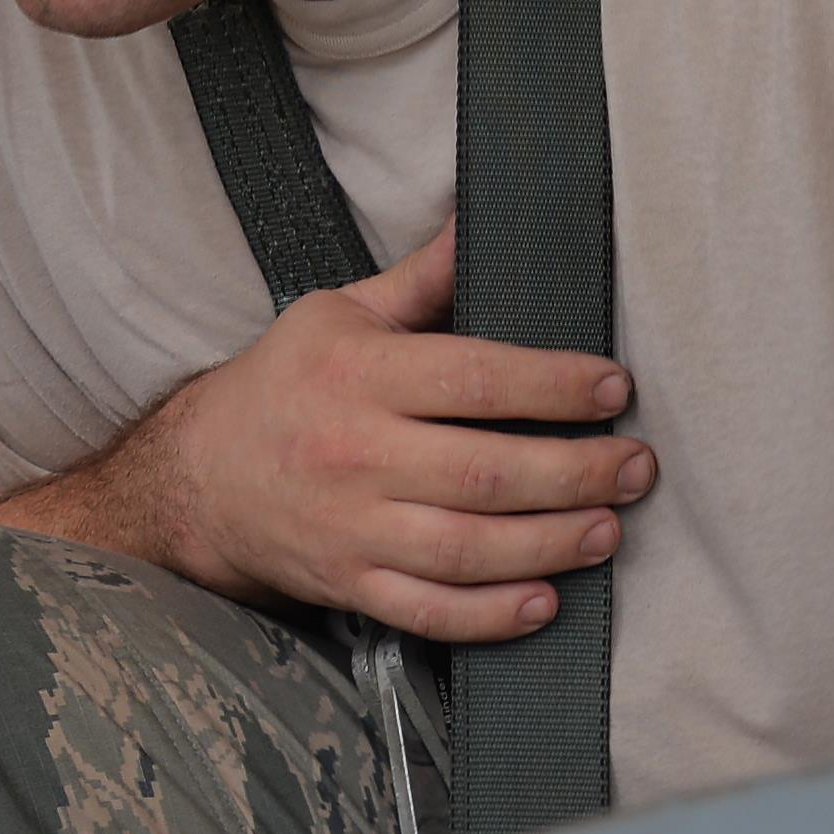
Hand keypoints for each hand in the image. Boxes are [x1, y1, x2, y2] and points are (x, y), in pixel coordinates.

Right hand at [0, 224, 650, 642]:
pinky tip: (544, 602)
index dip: (555, 386)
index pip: (475, 380)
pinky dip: (490, 616)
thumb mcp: (340, 313)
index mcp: (359, 373)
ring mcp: (352, 528)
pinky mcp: (350, 585)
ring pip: (468, 549)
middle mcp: (355, 453)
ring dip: (552, 544)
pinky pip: (429, 612)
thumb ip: (423, 278)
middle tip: (635, 465)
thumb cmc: (284, 385)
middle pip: (486, 473)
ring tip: (609, 529)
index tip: (612, 386)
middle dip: (578, 471)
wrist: (197, 478)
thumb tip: (485, 217)